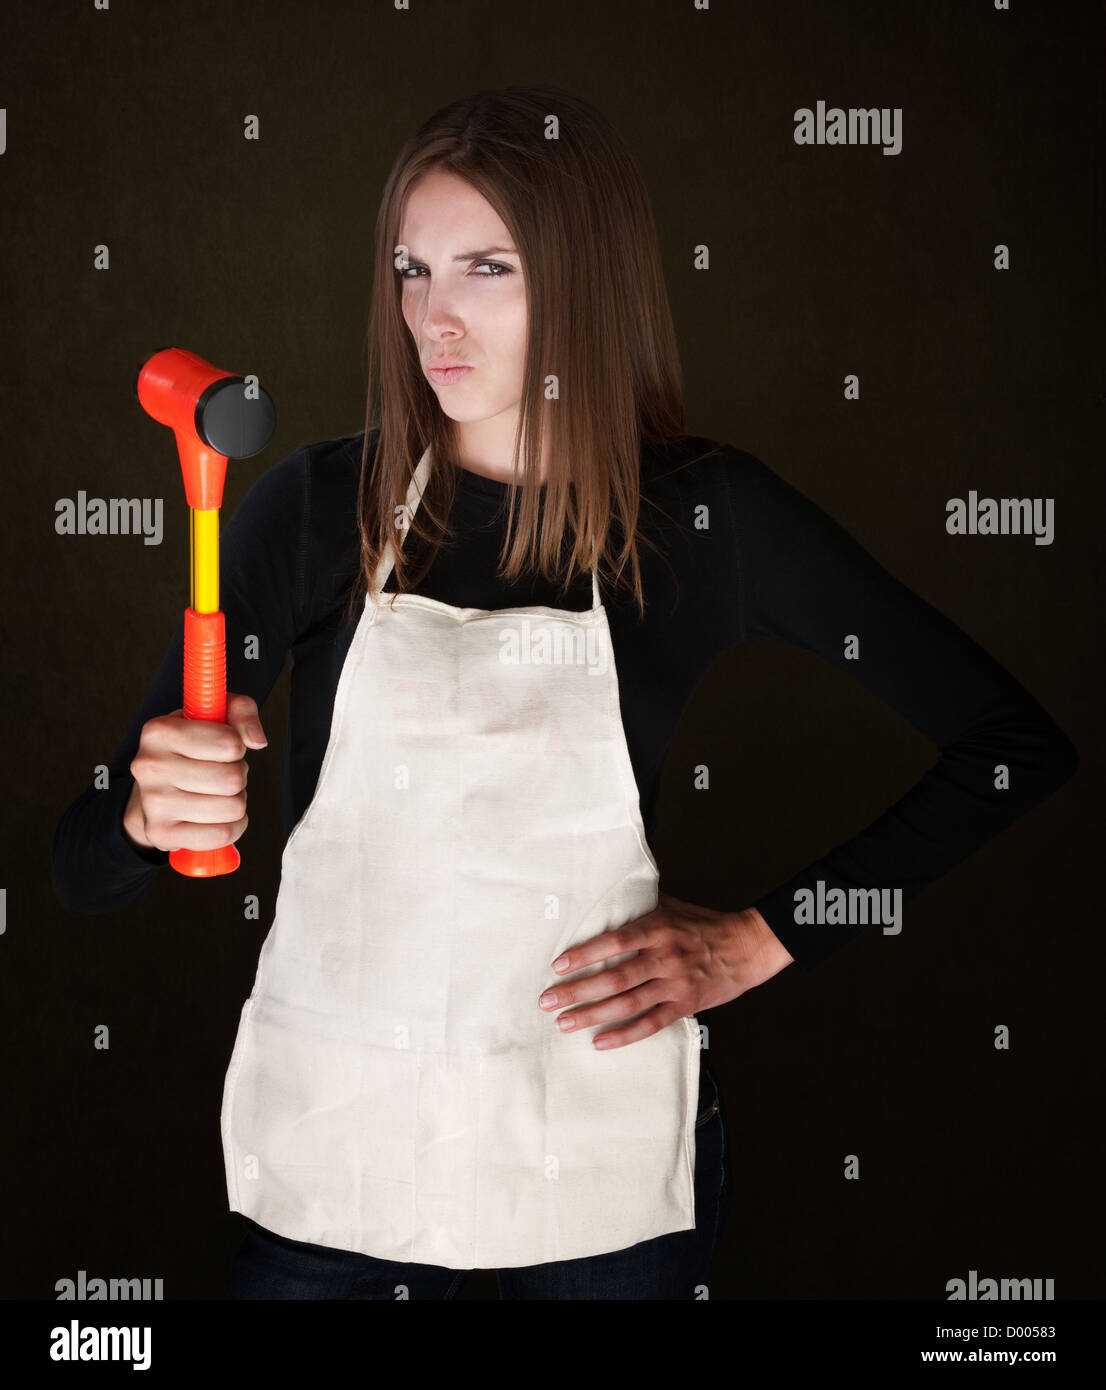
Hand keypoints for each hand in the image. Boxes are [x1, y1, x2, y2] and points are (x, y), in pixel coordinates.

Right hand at [123, 692, 267, 852]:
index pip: (230, 743)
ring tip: (218, 793)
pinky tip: (220, 816)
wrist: (155, 789)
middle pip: (232, 778)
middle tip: (222, 774)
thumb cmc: (191, 748)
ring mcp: (152, 802)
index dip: (237, 747)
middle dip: (238, 776)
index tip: (222, 748)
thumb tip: (256, 740)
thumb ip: (242, 711)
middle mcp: (150, 765)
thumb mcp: (215, 715)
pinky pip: (221, 834)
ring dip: (236, 801)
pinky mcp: (161, 833)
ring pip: (231, 807)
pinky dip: (233, 827)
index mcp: (159, 731)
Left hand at [537, 889, 794, 1049]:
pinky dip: (625, 1036)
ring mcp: (675, 984)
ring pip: (627, 1004)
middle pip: (614, 978)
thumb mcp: (672, 906)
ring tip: (564, 1023)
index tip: (558, 965)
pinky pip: (651, 1024)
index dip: (585, 954)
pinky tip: (600, 1042)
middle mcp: (664, 957)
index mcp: (658, 929)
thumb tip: (606, 891)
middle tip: (547, 1000)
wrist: (747, 947)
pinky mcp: (685, 1005)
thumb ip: (640, 903)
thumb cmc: (704, 924)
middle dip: (577, 991)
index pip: (615, 941)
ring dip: (593, 1015)